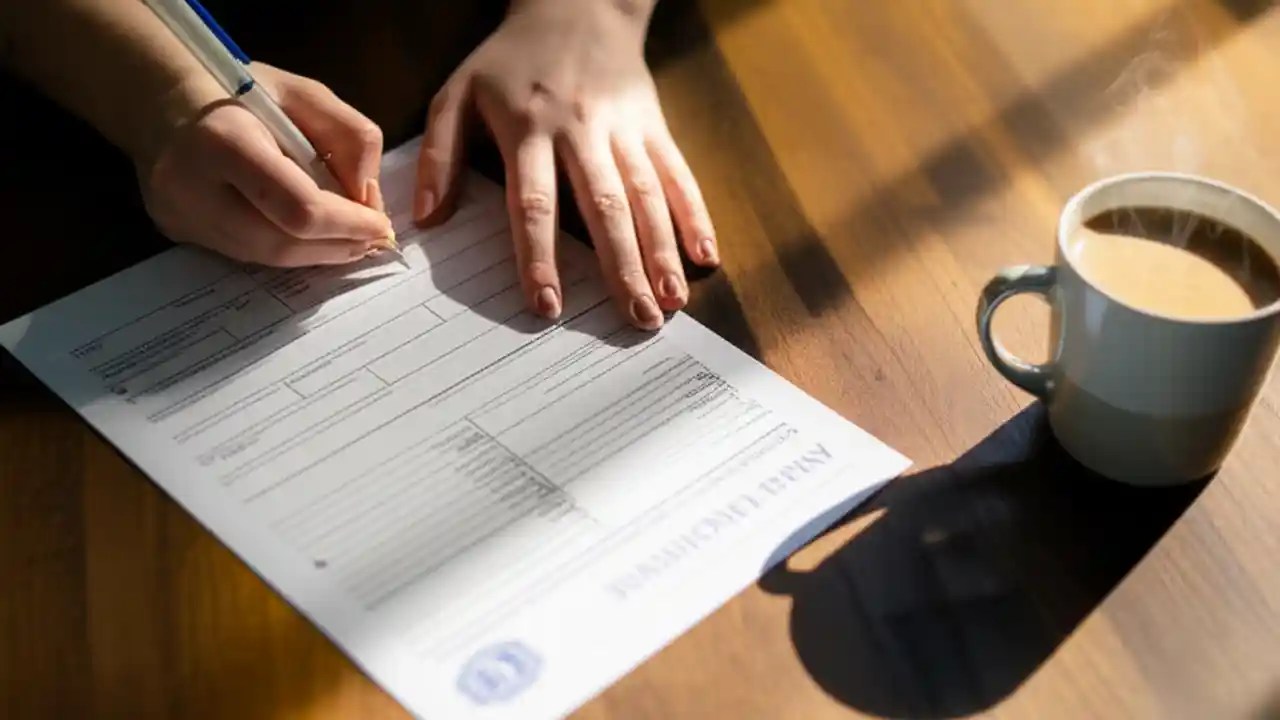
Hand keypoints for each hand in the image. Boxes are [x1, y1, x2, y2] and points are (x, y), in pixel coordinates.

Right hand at [137, 64, 394, 266]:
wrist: (164, 102)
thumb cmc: (241, 93)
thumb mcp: (305, 95)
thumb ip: (349, 139)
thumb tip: (368, 200)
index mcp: (224, 140)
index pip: (299, 208)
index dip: (349, 225)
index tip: (382, 226)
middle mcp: (192, 187)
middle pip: (282, 243)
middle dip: (337, 245)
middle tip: (373, 240)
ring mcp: (181, 217)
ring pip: (266, 257)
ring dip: (317, 254)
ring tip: (351, 241)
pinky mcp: (179, 233)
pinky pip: (246, 254)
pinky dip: (288, 249)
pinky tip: (312, 238)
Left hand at [414, 0, 719, 329]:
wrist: (575, 4)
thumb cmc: (509, 59)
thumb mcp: (458, 92)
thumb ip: (440, 154)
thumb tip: (427, 220)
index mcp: (528, 128)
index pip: (535, 203)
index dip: (542, 257)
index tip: (548, 306)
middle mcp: (581, 131)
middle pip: (604, 208)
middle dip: (622, 268)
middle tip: (635, 320)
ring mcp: (623, 128)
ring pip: (646, 196)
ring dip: (662, 251)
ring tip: (671, 302)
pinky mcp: (653, 125)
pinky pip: (677, 173)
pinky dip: (694, 215)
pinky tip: (705, 256)